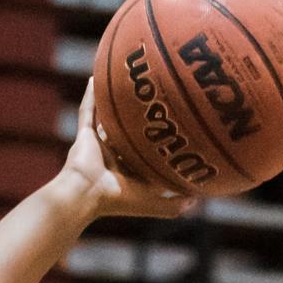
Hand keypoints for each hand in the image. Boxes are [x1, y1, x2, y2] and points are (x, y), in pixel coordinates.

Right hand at [57, 80, 192, 219]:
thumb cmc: (120, 200)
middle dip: (138, 122)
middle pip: (128, 136)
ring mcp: (97, 146)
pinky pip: (87, 111)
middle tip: (155, 101)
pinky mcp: (84, 136)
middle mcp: (113, 158)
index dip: (158, 145)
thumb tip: (198, 199)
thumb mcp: (156, 205)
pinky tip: (95, 78)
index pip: (146, 157)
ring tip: (125, 85)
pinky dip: (90, 96)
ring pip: (107, 120)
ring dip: (113, 105)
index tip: (174, 130)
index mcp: (129, 174)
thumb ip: (176, 204)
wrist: (87, 194)